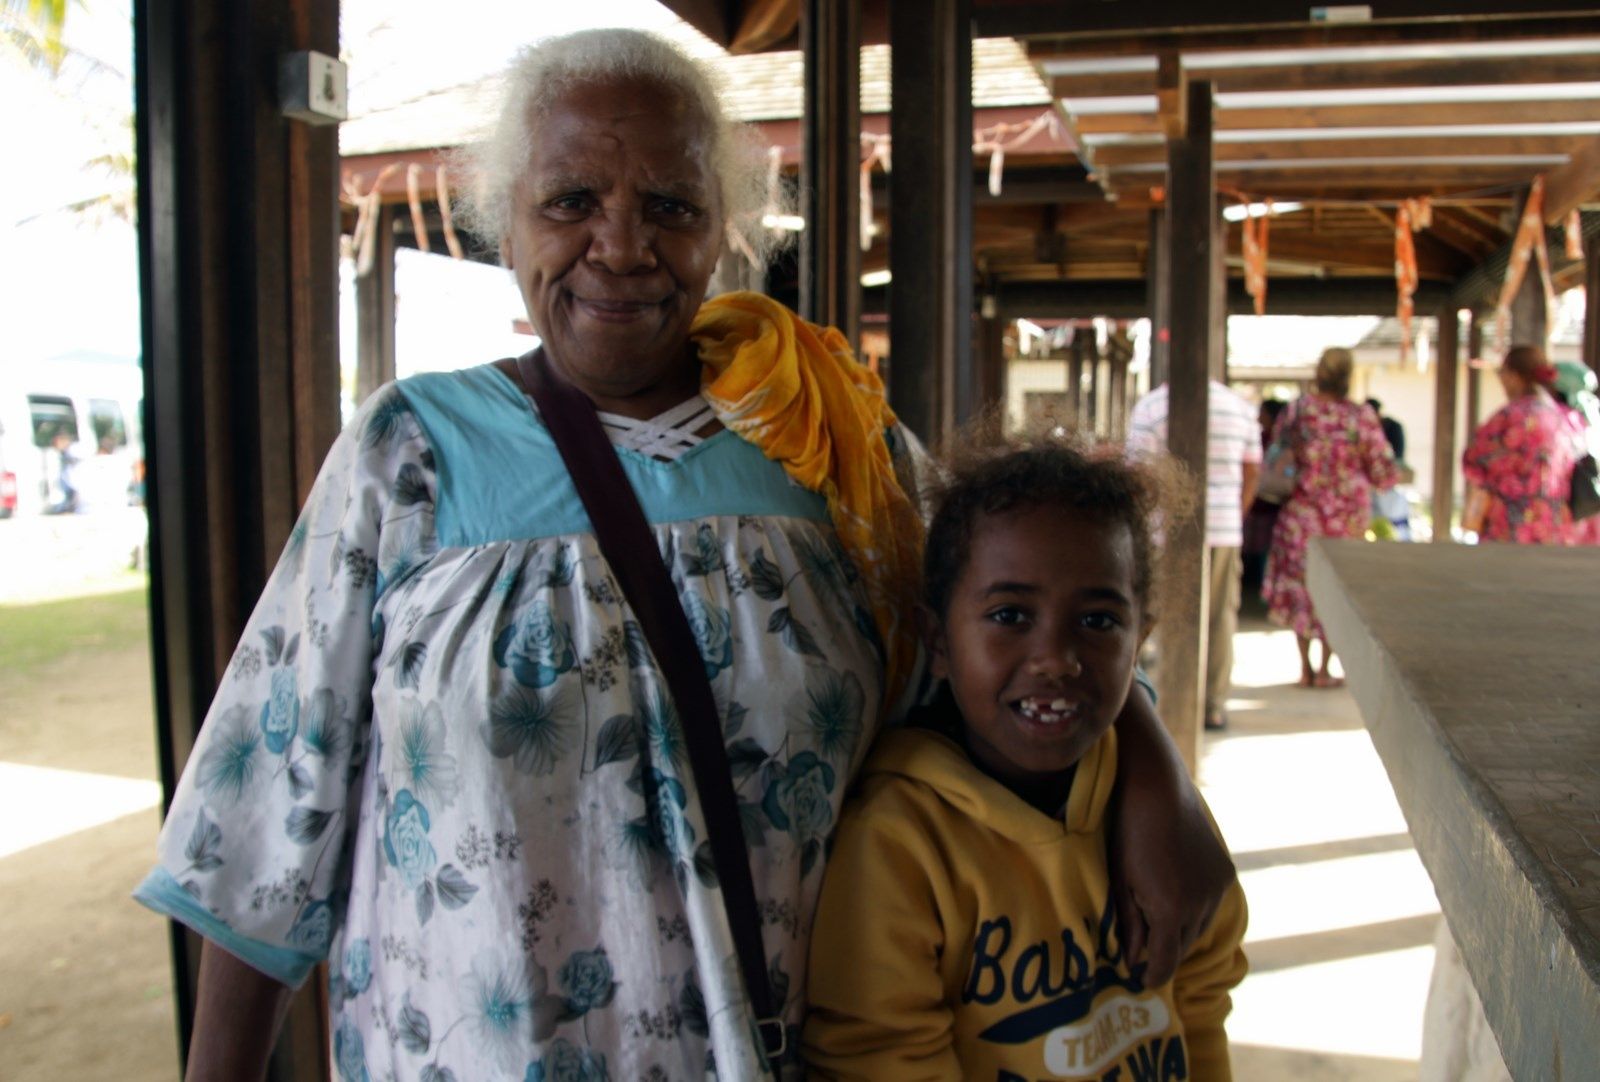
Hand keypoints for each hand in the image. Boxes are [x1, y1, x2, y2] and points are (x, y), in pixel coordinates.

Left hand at [1108, 777, 1234, 987]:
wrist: (1156, 787)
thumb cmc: (1127, 832)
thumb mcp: (1120, 881)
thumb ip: (1129, 925)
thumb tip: (1133, 960)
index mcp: (1171, 911)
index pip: (1165, 960)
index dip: (1153, 975)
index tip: (1142, 982)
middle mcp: (1202, 904)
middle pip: (1183, 945)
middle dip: (1165, 953)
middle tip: (1147, 957)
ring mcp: (1217, 886)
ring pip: (1199, 925)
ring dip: (1181, 931)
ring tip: (1160, 930)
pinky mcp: (1224, 870)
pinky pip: (1210, 902)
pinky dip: (1195, 908)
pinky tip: (1178, 900)